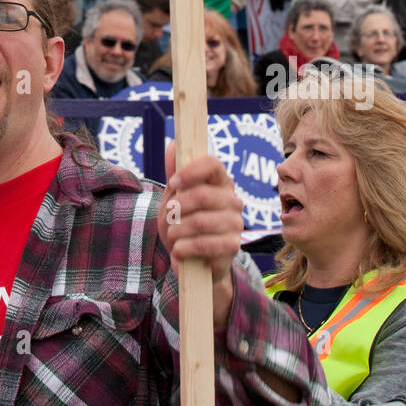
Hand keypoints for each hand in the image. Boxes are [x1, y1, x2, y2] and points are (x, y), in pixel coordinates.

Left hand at [160, 143, 243, 327]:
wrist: (192, 260)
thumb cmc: (184, 224)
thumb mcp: (173, 198)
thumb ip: (175, 173)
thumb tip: (173, 145)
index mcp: (219, 182)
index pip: (213, 164)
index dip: (191, 171)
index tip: (173, 183)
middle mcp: (233, 200)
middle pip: (203, 194)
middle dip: (178, 207)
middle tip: (169, 217)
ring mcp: (236, 223)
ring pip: (201, 221)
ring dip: (178, 230)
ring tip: (173, 235)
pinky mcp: (233, 246)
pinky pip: (205, 244)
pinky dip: (185, 247)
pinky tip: (179, 250)